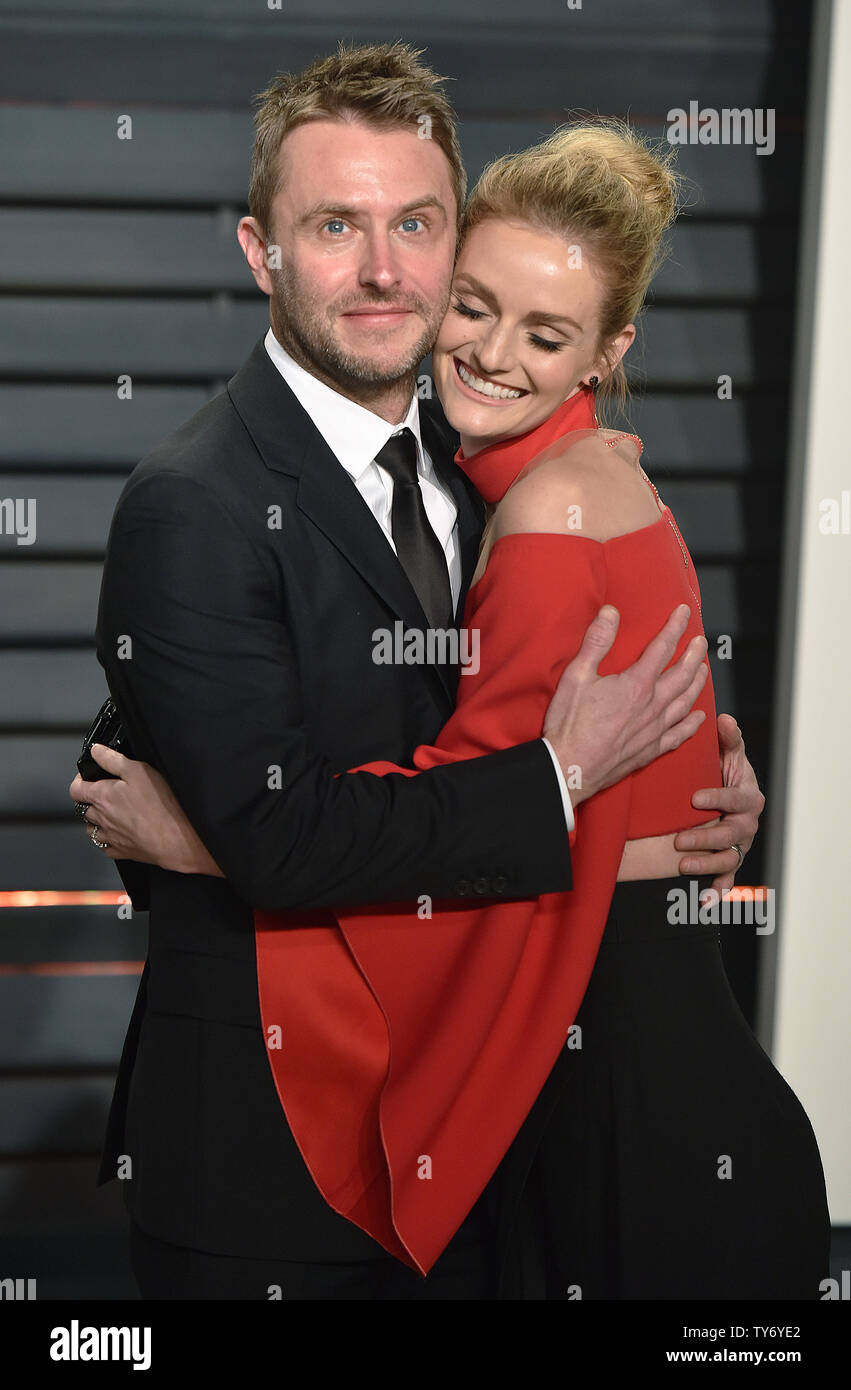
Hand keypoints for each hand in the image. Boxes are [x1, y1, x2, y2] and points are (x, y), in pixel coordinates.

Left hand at [68, 744, 223, 875]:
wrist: (177, 838)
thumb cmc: (161, 805)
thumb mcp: (139, 771)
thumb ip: (113, 759)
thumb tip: (96, 752)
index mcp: (102, 797)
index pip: (75, 789)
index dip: (80, 779)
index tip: (88, 776)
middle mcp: (101, 818)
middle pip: (83, 808)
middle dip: (91, 798)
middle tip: (107, 792)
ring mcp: (110, 836)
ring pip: (92, 828)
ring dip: (97, 819)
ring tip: (113, 812)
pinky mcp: (121, 851)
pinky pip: (105, 845)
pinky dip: (108, 838)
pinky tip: (120, 831)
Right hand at [543, 604, 708, 805]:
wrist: (569, 768)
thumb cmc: (570, 723)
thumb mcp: (577, 676)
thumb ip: (597, 642)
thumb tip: (611, 612)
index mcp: (636, 684)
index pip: (662, 648)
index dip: (675, 627)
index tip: (684, 612)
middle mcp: (652, 706)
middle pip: (682, 675)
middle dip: (694, 654)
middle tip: (701, 642)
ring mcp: (654, 730)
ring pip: (685, 702)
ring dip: (697, 683)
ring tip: (704, 670)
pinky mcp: (650, 750)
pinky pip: (680, 734)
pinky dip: (692, 724)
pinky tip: (699, 717)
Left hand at [674, 714, 765, 895]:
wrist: (715, 793)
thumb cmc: (719, 770)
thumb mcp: (724, 753)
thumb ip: (727, 738)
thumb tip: (724, 720)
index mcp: (748, 796)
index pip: (737, 799)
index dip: (718, 799)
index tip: (694, 798)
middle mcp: (746, 822)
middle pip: (731, 834)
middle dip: (706, 837)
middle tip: (679, 839)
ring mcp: (738, 844)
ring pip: (727, 858)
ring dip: (706, 864)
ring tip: (682, 864)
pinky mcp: (728, 860)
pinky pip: (726, 879)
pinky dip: (718, 891)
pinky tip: (706, 901)